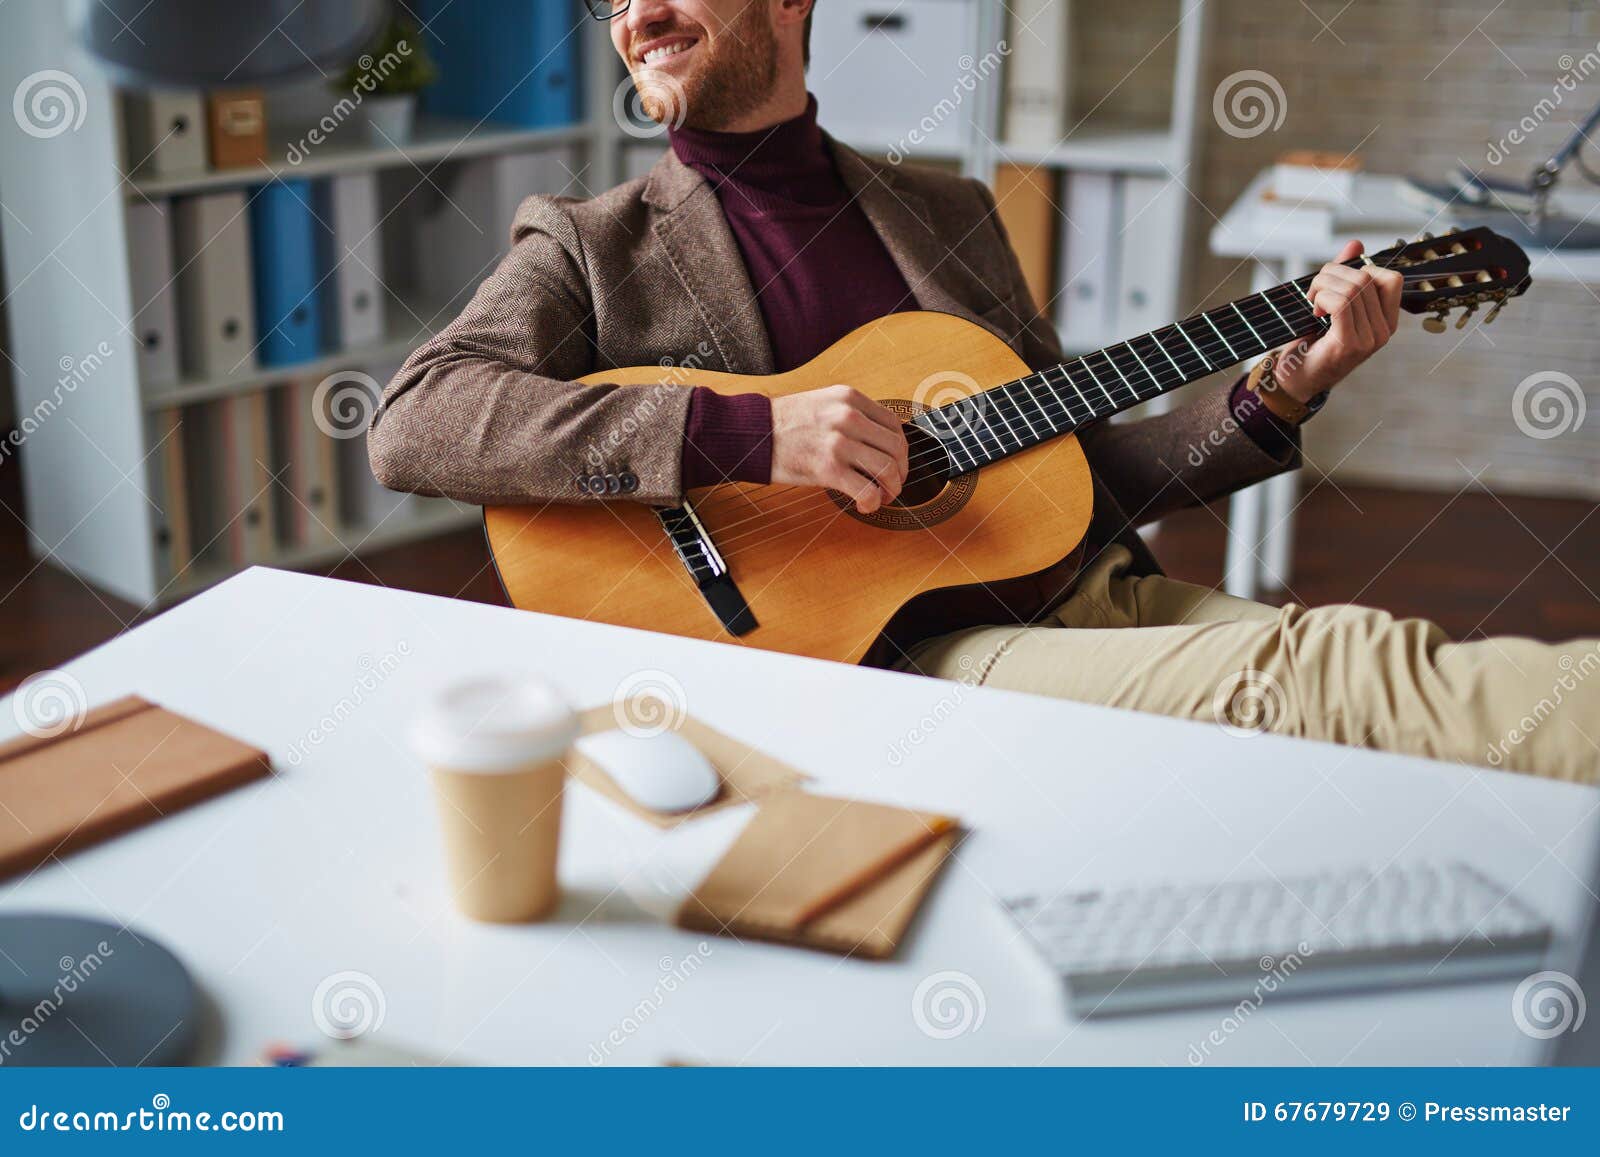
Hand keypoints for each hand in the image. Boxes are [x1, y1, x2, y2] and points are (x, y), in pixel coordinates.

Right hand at [770, 385, 908, 513]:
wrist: (752, 433)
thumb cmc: (783, 423)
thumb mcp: (823, 404)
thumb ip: (851, 416)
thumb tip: (877, 444)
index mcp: (849, 398)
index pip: (894, 424)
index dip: (901, 450)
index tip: (895, 464)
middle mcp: (849, 416)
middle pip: (897, 448)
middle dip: (900, 473)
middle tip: (892, 486)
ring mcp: (839, 442)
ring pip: (888, 469)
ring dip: (891, 490)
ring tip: (881, 498)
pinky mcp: (828, 468)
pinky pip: (867, 490)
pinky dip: (872, 502)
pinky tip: (864, 505)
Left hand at [1272, 239, 1402, 403]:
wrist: (1294, 380)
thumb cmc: (1311, 343)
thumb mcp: (1331, 305)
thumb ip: (1345, 276)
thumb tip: (1355, 244)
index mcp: (1386, 321)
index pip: (1391, 278)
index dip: (1361, 270)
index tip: (1336, 284)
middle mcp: (1383, 331)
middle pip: (1366, 278)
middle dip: (1332, 274)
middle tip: (1314, 292)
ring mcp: (1369, 339)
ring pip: (1352, 288)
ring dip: (1322, 285)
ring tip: (1311, 302)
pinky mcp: (1350, 344)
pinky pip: (1342, 303)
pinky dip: (1322, 298)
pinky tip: (1314, 310)